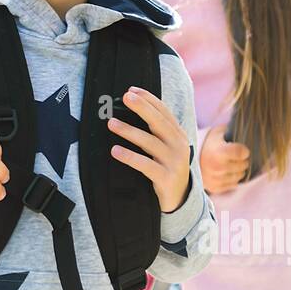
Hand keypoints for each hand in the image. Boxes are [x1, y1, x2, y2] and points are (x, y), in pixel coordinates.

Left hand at [108, 87, 191, 212]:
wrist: (180, 199)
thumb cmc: (166, 168)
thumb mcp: (166, 147)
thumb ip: (155, 131)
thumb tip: (134, 107)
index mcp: (179, 135)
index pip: (164, 112)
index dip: (149, 100)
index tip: (131, 90)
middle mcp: (179, 146)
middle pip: (159, 123)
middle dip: (142, 108)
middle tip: (125, 96)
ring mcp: (174, 162)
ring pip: (150, 142)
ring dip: (129, 131)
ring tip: (111, 123)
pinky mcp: (166, 178)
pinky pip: (145, 165)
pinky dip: (129, 157)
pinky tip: (115, 150)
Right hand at [201, 124, 251, 192]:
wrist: (187, 158)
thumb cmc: (208, 143)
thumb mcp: (218, 133)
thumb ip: (232, 131)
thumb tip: (250, 129)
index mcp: (217, 152)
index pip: (242, 153)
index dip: (244, 150)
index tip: (242, 149)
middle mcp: (216, 168)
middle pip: (243, 165)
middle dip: (242, 160)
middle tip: (235, 156)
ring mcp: (215, 179)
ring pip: (240, 176)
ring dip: (238, 170)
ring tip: (229, 163)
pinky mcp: (214, 188)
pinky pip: (233, 185)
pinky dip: (232, 178)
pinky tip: (225, 171)